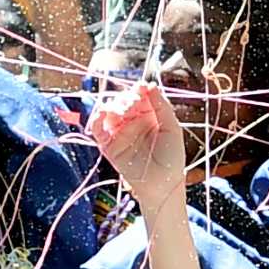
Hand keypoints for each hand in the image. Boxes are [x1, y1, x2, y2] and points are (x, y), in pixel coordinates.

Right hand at [90, 82, 187, 208]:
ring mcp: (119, 133)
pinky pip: (98, 129)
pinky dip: (96, 119)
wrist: (162, 183)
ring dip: (113, 106)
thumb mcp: (172, 128)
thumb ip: (162, 107)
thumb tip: (150, 85)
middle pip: (123, 101)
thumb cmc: (171, 157)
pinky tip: (102, 114)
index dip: (138, 90)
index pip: (140, 97)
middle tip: (133, 104)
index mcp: (150, 116)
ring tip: (122, 112)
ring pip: (109, 112)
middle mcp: (133, 122)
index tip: (141, 87)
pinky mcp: (108, 145)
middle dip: (127, 99)